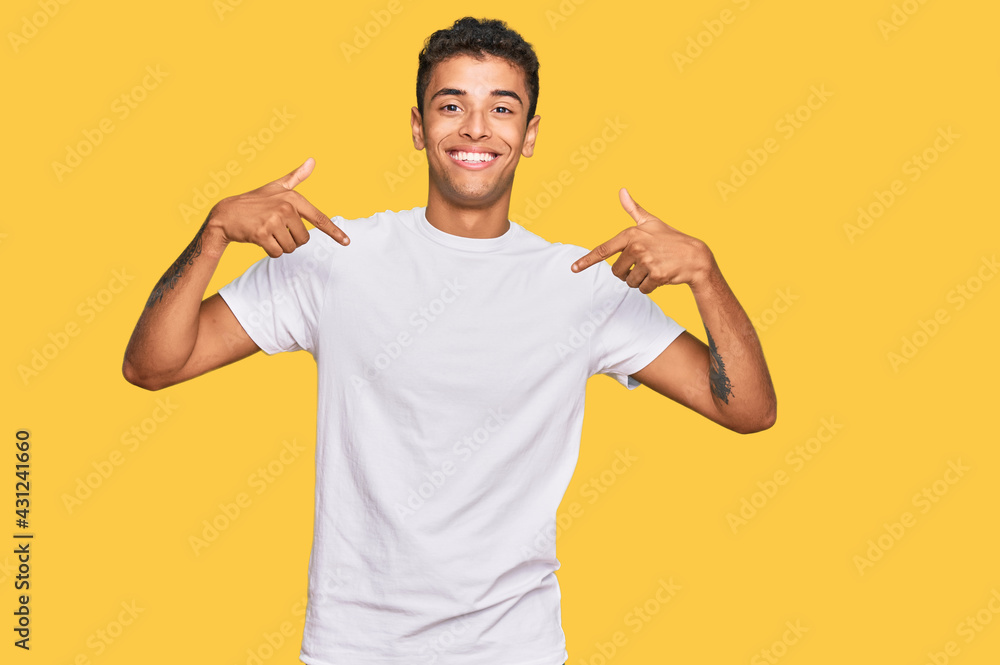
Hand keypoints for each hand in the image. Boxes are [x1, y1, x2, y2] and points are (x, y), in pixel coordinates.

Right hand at [207, 157, 349, 257]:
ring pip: (291, 248)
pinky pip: (277, 253)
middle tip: (276, 229)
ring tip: (267, 232)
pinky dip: (271, 251)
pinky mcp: (262, 234)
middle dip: (291, 239)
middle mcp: (285, 208)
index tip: (347, 242)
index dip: (334, 231)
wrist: (226, 214)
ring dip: (280, 246)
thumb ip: (296, 177)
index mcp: (292, 198)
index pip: (318, 218)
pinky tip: (261, 240)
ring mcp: (273, 220)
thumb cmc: (254, 201)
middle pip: (303, 239)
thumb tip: (312, 160)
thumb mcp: (276, 187)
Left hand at [570, 188, 713, 293]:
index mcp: (631, 234)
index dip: (587, 260)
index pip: (604, 249)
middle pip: (616, 271)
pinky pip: (642, 289)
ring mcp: (646, 261)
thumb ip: (634, 209)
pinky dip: (650, 287)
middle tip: (643, 265)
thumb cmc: (670, 238)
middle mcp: (636, 247)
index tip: (574, 268)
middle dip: (626, 273)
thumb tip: (622, 190)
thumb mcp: (651, 222)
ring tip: (654, 268)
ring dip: (640, 281)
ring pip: (629, 282)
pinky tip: (661, 276)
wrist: (695, 256)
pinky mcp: (656, 275)